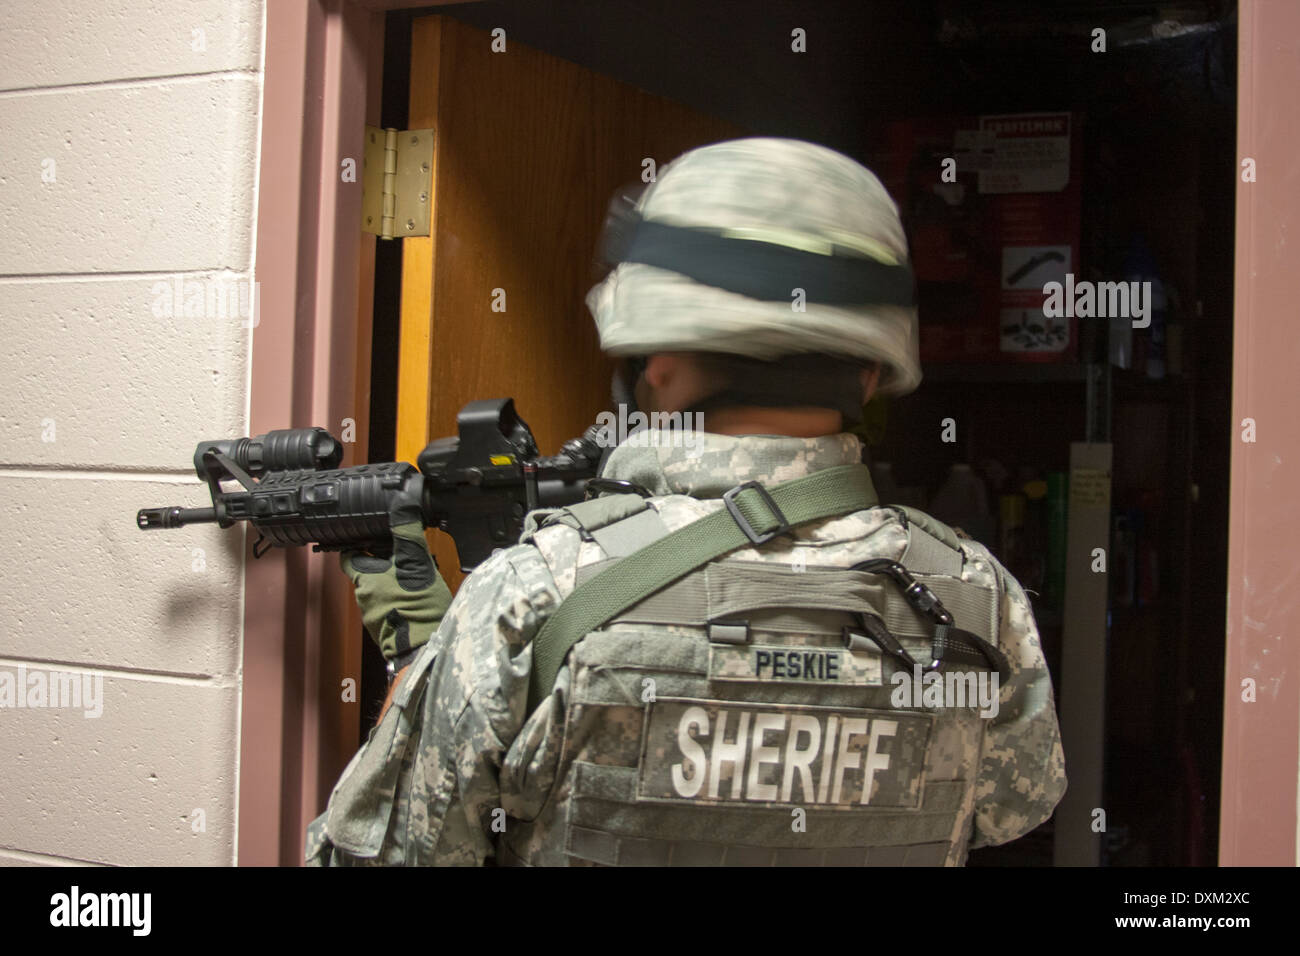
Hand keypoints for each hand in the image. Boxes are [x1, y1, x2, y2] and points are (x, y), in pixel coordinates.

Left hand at [339, 471, 451, 662]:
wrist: (421, 648)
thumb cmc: (415, 607)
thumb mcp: (416, 562)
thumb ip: (407, 532)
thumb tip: (403, 503)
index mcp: (365, 577)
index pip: (349, 555)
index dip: (355, 543)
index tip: (365, 536)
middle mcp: (363, 596)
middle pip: (366, 571)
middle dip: (381, 562)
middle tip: (400, 554)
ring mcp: (372, 614)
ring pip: (378, 589)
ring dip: (391, 581)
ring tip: (412, 576)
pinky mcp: (384, 627)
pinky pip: (387, 607)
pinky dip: (397, 599)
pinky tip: (414, 597)